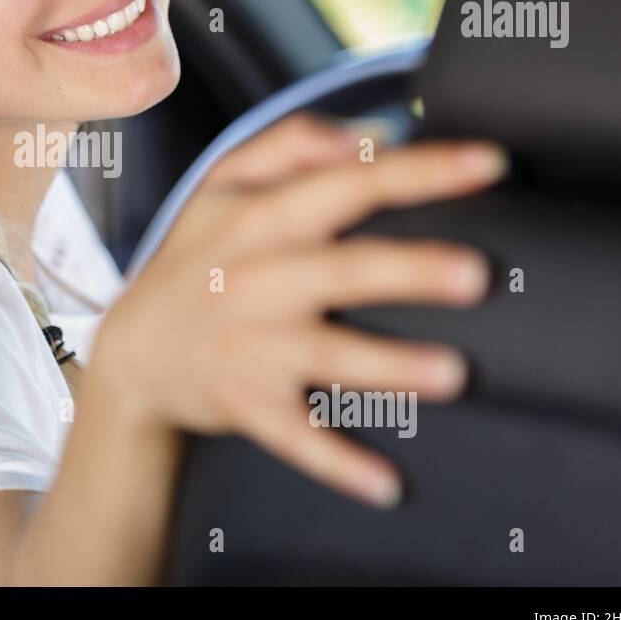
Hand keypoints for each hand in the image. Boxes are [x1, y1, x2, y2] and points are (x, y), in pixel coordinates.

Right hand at [90, 111, 507, 507]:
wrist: (131, 355)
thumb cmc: (193, 260)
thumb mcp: (219, 186)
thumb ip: (289, 143)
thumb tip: (368, 134)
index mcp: (262, 218)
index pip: (349, 183)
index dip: (419, 170)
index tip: (490, 162)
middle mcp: (259, 279)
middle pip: (342, 270)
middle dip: (407, 270)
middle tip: (477, 275)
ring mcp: (252, 347)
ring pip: (325, 357)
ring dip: (386, 367)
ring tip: (450, 375)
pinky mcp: (247, 404)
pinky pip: (295, 437)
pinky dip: (337, 462)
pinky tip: (387, 485)